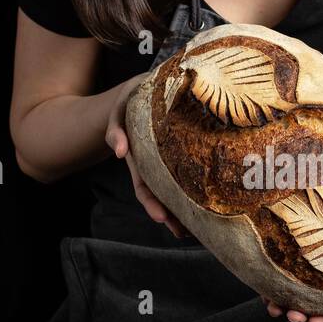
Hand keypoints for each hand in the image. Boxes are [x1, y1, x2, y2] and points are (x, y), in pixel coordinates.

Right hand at [105, 73, 189, 238]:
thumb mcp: (118, 110)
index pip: (143, 186)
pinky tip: (208, 205)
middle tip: (181, 232)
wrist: (142, 89)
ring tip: (197, 229)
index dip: (151, 203)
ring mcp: (164, 160)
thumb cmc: (131, 99)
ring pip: (173, 188)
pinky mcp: (177, 152)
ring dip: (182, 208)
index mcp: (138, 157)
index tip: (161, 219)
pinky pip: (185, 173)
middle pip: (159, 195)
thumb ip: (115, 131)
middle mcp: (151, 163)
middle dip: (169, 214)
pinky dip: (193, 190)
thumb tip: (119, 153)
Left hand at [263, 240, 322, 321]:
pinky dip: (269, 283)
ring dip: (281, 304)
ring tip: (275, 308)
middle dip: (300, 314)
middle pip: (310, 302)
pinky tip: (264, 289)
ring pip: (291, 291)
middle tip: (294, 316)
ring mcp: (304, 265)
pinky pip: (276, 271)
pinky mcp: (289, 252)